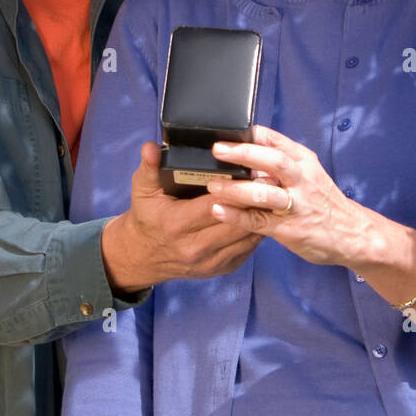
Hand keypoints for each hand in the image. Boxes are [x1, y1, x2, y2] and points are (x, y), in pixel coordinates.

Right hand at [101, 142, 261, 292]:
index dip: (235, 188)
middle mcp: (196, 247)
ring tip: (273, 192)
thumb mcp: (142, 189)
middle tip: (272, 178)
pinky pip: (249, 248)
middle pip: (237, 221)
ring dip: (261, 215)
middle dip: (255, 200)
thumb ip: (149, 167)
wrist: (144, 256)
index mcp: (177, 225)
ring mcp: (211, 261)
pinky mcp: (223, 267)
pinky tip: (264, 212)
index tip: (253, 171)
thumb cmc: (147, 217)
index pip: (215, 204)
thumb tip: (151, 147)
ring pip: (247, 236)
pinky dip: (258, 229)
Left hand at [206, 125, 377, 266]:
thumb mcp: (307, 173)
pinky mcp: (290, 228)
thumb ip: (280, 162)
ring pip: (265, 193)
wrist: (352, 234)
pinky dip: (237, 215)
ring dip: (236, 188)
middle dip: (244, 153)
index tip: (226, 131)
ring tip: (213, 184)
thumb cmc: (322, 201)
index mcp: (303, 161)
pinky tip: (220, 210)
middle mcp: (302, 179)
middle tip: (218, 150)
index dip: (250, 134)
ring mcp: (297, 205)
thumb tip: (243, 151)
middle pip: (273, 161)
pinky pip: (259, 221)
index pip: (275, 140)